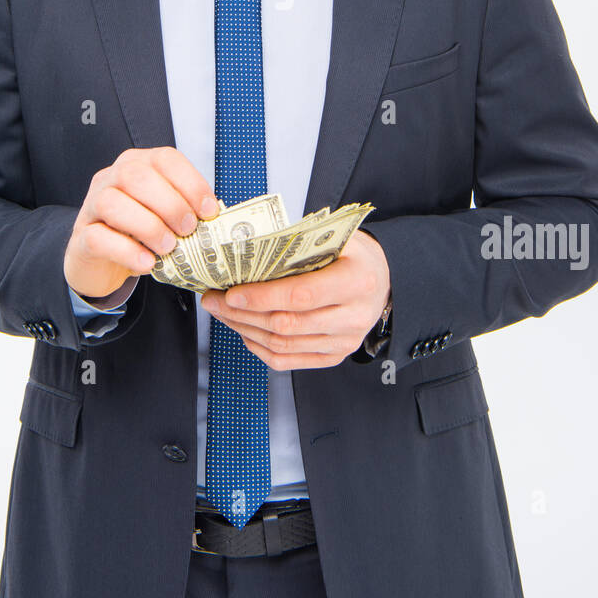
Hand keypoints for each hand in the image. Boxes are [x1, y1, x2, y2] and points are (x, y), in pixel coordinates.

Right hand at [64, 147, 219, 299]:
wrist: (100, 261)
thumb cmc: (138, 233)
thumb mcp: (163, 215)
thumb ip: (184, 210)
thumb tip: (216, 216)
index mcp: (137, 165)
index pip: (165, 159)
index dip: (190, 182)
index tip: (209, 211)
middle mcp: (111, 178)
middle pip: (137, 176)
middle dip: (170, 204)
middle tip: (188, 229)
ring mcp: (92, 206)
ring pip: (113, 203)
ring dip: (148, 226)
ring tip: (168, 247)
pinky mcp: (81, 236)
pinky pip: (99, 238)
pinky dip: (127, 251)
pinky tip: (147, 263)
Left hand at [200, 227, 389, 369]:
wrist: (382, 278)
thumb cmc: (353, 254)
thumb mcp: (333, 237)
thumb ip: (296, 245)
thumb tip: (245, 251)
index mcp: (356, 281)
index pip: (301, 295)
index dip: (262, 297)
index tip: (231, 292)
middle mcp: (353, 316)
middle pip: (287, 324)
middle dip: (243, 314)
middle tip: (214, 300)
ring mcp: (344, 342)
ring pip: (284, 345)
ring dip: (245, 329)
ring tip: (222, 313)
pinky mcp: (333, 356)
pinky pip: (289, 360)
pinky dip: (260, 347)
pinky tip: (243, 330)